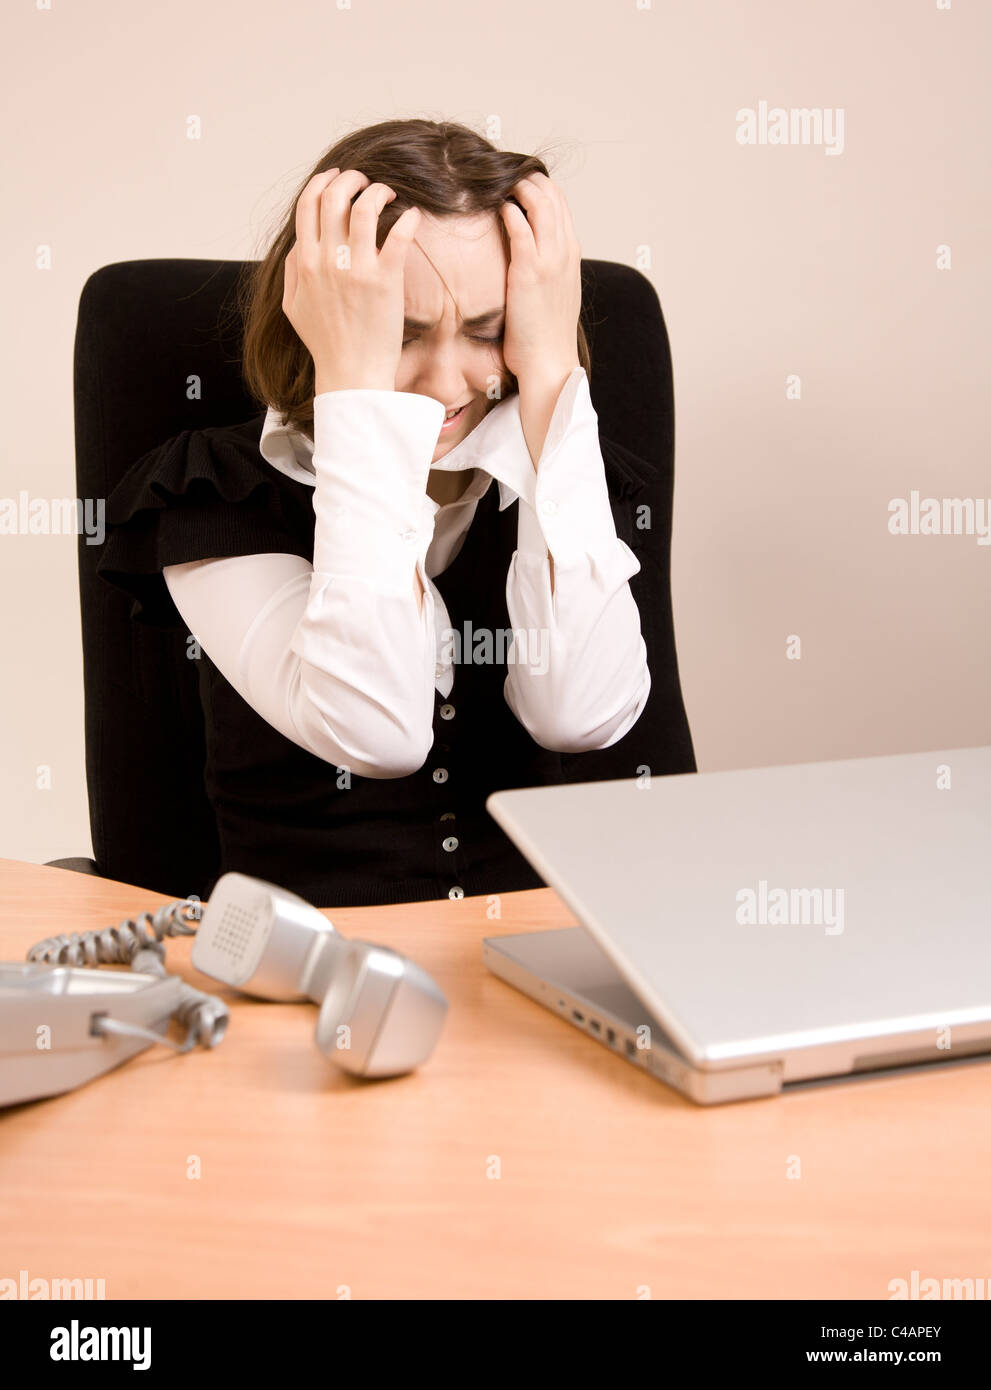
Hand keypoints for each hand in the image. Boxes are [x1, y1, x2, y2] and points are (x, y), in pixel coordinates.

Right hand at [282, 168, 420, 392]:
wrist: (351, 374)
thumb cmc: (325, 344)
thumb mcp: (293, 307)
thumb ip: (292, 270)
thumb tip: (300, 243)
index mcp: (305, 263)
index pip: (308, 204)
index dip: (323, 181)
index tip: (337, 177)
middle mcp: (328, 260)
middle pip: (334, 196)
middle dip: (352, 178)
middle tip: (366, 181)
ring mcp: (357, 269)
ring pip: (365, 207)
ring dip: (379, 191)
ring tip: (389, 194)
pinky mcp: (385, 281)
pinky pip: (399, 236)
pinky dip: (409, 219)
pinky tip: (413, 216)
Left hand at [497, 172, 581, 388]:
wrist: (549, 363)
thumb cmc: (545, 335)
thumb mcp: (553, 294)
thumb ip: (545, 269)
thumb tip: (525, 257)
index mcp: (571, 254)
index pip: (560, 204)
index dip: (539, 186)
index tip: (517, 182)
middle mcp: (565, 251)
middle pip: (552, 195)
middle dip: (527, 178)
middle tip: (503, 174)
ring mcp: (550, 259)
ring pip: (540, 202)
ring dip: (518, 186)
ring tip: (498, 184)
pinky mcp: (530, 271)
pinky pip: (520, 226)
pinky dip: (509, 210)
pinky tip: (497, 208)